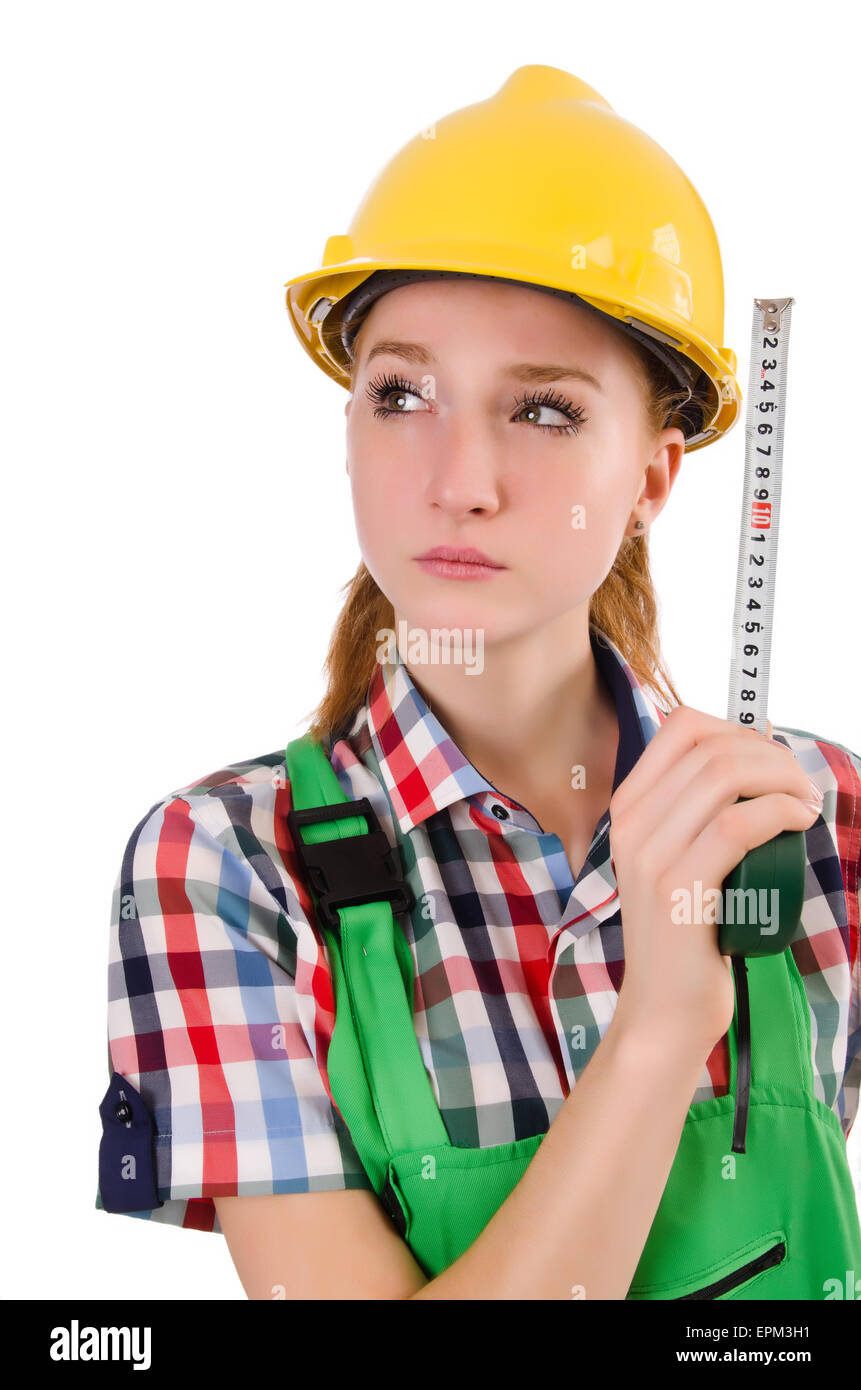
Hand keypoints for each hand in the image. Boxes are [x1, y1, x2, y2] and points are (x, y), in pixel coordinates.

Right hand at [607, 706, 818, 1050]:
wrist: (662, 1008)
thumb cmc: (683, 935)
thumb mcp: (671, 862)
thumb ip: (687, 819)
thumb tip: (748, 769)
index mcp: (628, 808)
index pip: (681, 727)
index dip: (738, 729)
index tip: (770, 762)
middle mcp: (631, 823)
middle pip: (712, 748)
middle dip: (773, 755)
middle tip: (802, 788)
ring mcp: (650, 854)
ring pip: (725, 776)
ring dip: (783, 779)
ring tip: (806, 805)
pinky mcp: (679, 887)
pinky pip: (737, 824)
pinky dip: (780, 811)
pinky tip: (800, 820)